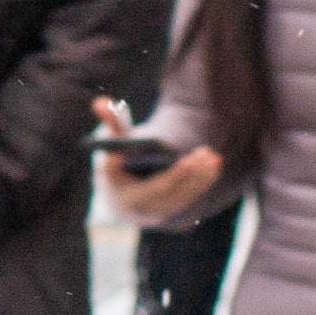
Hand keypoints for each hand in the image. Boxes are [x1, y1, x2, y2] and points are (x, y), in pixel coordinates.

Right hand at [93, 96, 224, 222]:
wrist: (121, 194)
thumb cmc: (117, 162)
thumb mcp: (113, 144)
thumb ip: (110, 124)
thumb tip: (100, 102)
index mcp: (128, 196)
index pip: (153, 187)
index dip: (171, 175)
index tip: (186, 160)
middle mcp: (146, 208)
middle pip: (174, 190)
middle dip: (190, 171)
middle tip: (202, 153)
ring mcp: (162, 211)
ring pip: (186, 193)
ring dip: (202, 175)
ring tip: (211, 155)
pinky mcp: (174, 210)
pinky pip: (192, 196)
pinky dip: (204, 180)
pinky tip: (215, 164)